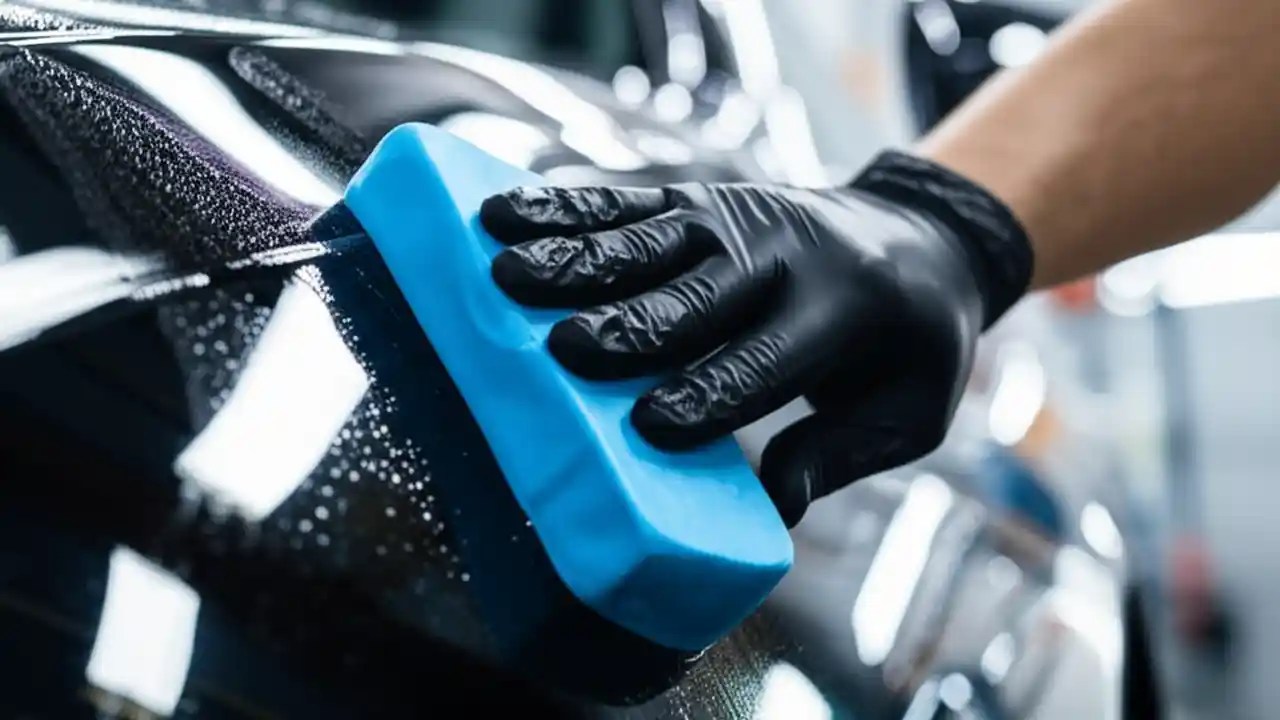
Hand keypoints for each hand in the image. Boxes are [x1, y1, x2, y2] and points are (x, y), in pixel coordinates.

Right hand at [479, 152, 1032, 525]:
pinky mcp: (702, 198)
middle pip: (698, 293)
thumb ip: (840, 454)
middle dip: (630, 323)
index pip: (769, 360)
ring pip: (650, 238)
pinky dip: (566, 208)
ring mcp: (738, 215)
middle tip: (563, 350)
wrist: (923, 235)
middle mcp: (786, 253)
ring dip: (577, 256)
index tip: (650, 425)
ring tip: (506, 272)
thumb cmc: (911, 345)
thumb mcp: (909, 413)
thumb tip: (775, 506)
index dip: (712, 393)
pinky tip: (506, 215)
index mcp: (847, 309)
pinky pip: (630, 201)